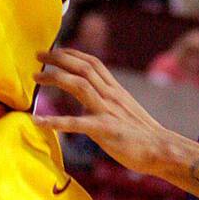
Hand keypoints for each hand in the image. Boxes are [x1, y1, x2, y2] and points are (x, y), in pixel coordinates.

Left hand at [35, 47, 174, 173]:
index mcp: (115, 90)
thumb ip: (106, 101)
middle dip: (59, 58)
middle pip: (83, 68)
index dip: (72, 53)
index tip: (55, 50)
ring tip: (36, 77)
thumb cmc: (143, 134)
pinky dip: (55, 121)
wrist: (162, 149)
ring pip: (79, 85)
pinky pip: (76, 123)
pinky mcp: (105, 130)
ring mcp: (107, 111)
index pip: (92, 62)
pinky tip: (38, 121)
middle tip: (38, 56)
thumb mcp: (124, 109)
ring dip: (55, 78)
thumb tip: (86, 101)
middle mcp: (111, 95)